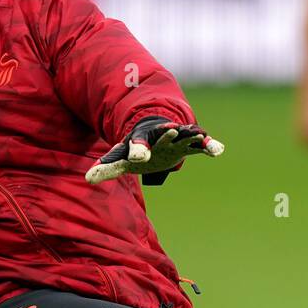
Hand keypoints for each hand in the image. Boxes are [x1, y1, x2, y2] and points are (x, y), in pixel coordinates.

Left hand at [85, 116, 223, 184]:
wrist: (154, 133)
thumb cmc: (135, 147)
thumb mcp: (121, 157)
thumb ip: (107, 167)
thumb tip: (89, 178)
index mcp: (142, 139)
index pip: (138, 143)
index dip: (138, 148)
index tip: (139, 155)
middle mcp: (160, 137)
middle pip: (165, 135)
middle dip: (170, 134)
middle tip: (174, 130)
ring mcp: (176, 140)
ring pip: (186, 136)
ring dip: (193, 136)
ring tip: (202, 135)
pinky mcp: (188, 146)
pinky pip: (200, 146)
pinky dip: (209, 147)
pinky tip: (218, 150)